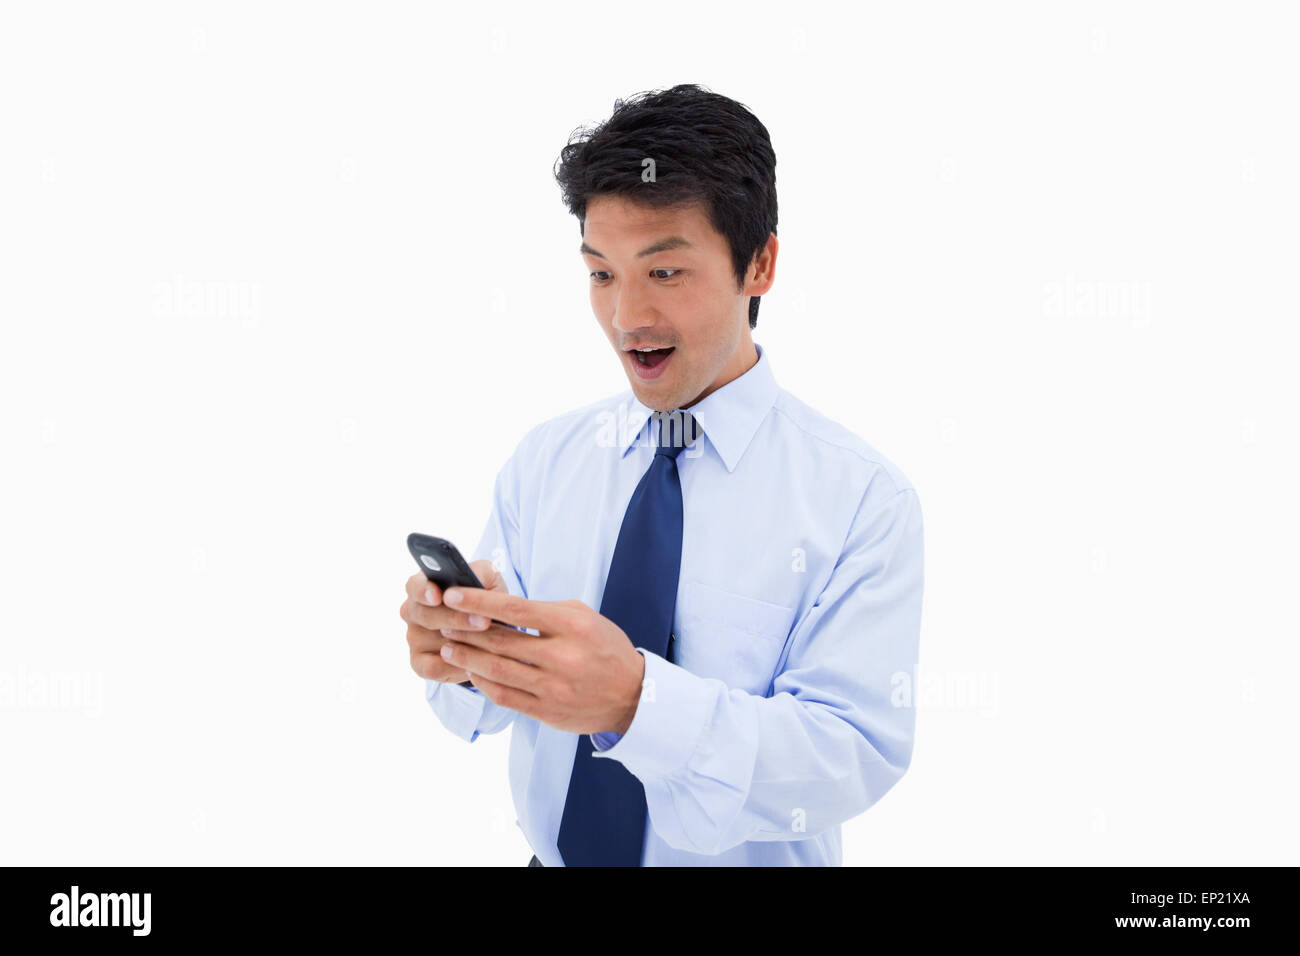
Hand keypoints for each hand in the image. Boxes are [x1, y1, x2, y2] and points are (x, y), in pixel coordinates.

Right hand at [400, 560, 508, 683]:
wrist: (494, 628)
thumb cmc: (486, 597)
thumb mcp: (489, 579)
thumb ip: (481, 572)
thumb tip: (473, 577)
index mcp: (423, 585)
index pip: (415, 586)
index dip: (424, 591)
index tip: (438, 595)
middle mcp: (413, 611)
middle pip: (426, 615)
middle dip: (457, 619)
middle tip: (484, 621)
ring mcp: (413, 637)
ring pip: (431, 641)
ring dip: (462, 643)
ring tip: (489, 644)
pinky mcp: (418, 662)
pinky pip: (433, 667)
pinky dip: (455, 666)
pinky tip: (475, 663)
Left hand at [437, 586, 645, 736]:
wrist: (633, 697)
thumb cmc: (605, 649)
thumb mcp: (584, 617)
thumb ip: (545, 611)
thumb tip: (501, 608)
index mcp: (572, 626)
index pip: (515, 609)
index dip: (479, 601)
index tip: (453, 594)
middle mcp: (562, 656)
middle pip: (500, 640)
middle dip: (465, 629)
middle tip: (442, 621)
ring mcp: (553, 687)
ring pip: (496, 670)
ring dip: (466, 657)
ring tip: (448, 647)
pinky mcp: (547, 711)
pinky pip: (504, 696)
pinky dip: (483, 683)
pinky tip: (471, 672)